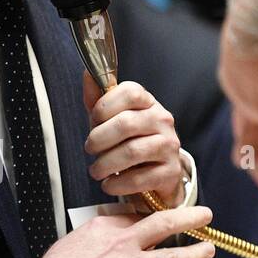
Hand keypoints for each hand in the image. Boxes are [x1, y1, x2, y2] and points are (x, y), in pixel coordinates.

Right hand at [36, 204, 214, 257]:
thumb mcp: (69, 246)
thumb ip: (91, 241)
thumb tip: (102, 248)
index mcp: (103, 228)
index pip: (135, 217)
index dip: (152, 219)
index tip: (162, 219)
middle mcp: (122, 244)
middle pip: (164, 224)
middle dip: (189, 218)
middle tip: (204, 215)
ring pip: (174, 257)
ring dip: (196, 253)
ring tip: (208, 250)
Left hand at [84, 76, 184, 206]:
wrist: (157, 173)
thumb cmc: (129, 141)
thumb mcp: (111, 119)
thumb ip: (98, 99)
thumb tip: (87, 73)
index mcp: (148, 103)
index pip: (130, 92)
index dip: (105, 106)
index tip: (93, 120)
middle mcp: (163, 121)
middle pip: (126, 124)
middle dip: (99, 139)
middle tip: (89, 149)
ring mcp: (169, 146)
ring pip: (132, 152)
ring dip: (105, 164)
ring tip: (96, 170)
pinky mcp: (170, 172)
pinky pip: (140, 179)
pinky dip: (118, 183)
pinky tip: (109, 184)